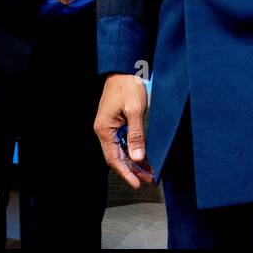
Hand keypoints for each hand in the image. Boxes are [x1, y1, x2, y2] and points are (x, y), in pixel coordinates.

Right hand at [94, 73, 153, 187]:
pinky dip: (133, 150)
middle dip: (132, 170)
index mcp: (104, 129)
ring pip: (121, 150)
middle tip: (148, 179)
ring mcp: (109, 127)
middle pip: (117, 157)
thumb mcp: (135, 110)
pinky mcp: (116, 123)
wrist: (125, 68)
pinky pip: (123, 142)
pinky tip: (144, 157)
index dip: (126, 173)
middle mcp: (104, 130)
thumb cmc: (128, 85)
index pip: (113, 158)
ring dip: (134, 162)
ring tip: (148, 172)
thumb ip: (136, 135)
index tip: (137, 184)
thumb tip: (137, 158)